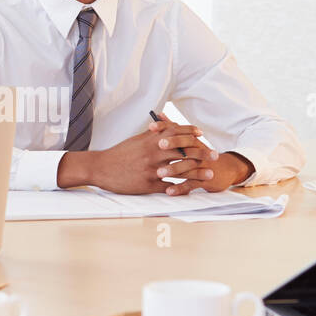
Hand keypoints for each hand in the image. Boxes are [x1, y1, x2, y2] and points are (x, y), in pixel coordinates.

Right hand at [59, 118, 218, 193]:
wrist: (101, 167)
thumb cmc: (119, 153)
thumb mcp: (137, 140)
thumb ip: (152, 134)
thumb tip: (165, 126)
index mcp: (151, 139)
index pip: (176, 131)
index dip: (191, 132)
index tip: (202, 133)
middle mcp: (153, 152)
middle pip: (184, 150)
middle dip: (202, 152)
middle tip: (215, 155)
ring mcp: (151, 168)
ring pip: (181, 169)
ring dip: (198, 172)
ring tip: (210, 175)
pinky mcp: (148, 184)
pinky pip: (169, 186)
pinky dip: (181, 188)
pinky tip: (192, 189)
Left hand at [150, 113, 249, 195]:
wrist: (224, 170)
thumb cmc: (200, 155)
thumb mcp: (188, 141)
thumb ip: (173, 128)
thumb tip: (160, 114)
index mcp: (191, 140)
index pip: (178, 130)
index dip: (165, 127)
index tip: (151, 127)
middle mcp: (197, 151)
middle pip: (185, 145)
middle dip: (172, 144)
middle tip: (159, 145)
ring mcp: (202, 165)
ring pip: (187, 166)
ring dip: (173, 170)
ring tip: (159, 173)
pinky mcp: (204, 180)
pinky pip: (191, 184)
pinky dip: (180, 188)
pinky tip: (169, 192)